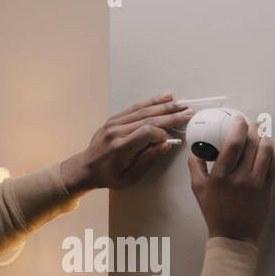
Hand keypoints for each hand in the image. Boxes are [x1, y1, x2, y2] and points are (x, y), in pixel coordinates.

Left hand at [60, 93, 195, 193]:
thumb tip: (165, 145)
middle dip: (170, 115)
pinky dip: (151, 102)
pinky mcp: (115, 119)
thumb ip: (148, 160)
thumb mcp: (130, 177)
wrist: (87, 167)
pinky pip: (135, 107)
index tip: (171, 139)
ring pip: (143, 110)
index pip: (146, 133)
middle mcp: (117, 132)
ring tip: (180, 103)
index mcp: (121, 148)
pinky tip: (164, 98)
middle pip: (148, 119)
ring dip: (163, 106)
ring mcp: (115, 123)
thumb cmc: (109, 176)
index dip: (162, 134)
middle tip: (187, 112)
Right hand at [187, 116, 274, 243]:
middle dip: (253, 129)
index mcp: (221, 176)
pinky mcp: (268, 188)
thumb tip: (195, 151)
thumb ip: (195, 167)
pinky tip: (271, 148)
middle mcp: (240, 178)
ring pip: (267, 150)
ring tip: (261, 134)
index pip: (233, 144)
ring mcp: (257, 183)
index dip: (238, 126)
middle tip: (251, 125)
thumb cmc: (214, 212)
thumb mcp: (198, 190)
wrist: (233, 235)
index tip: (238, 119)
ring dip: (265, 137)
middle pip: (253, 144)